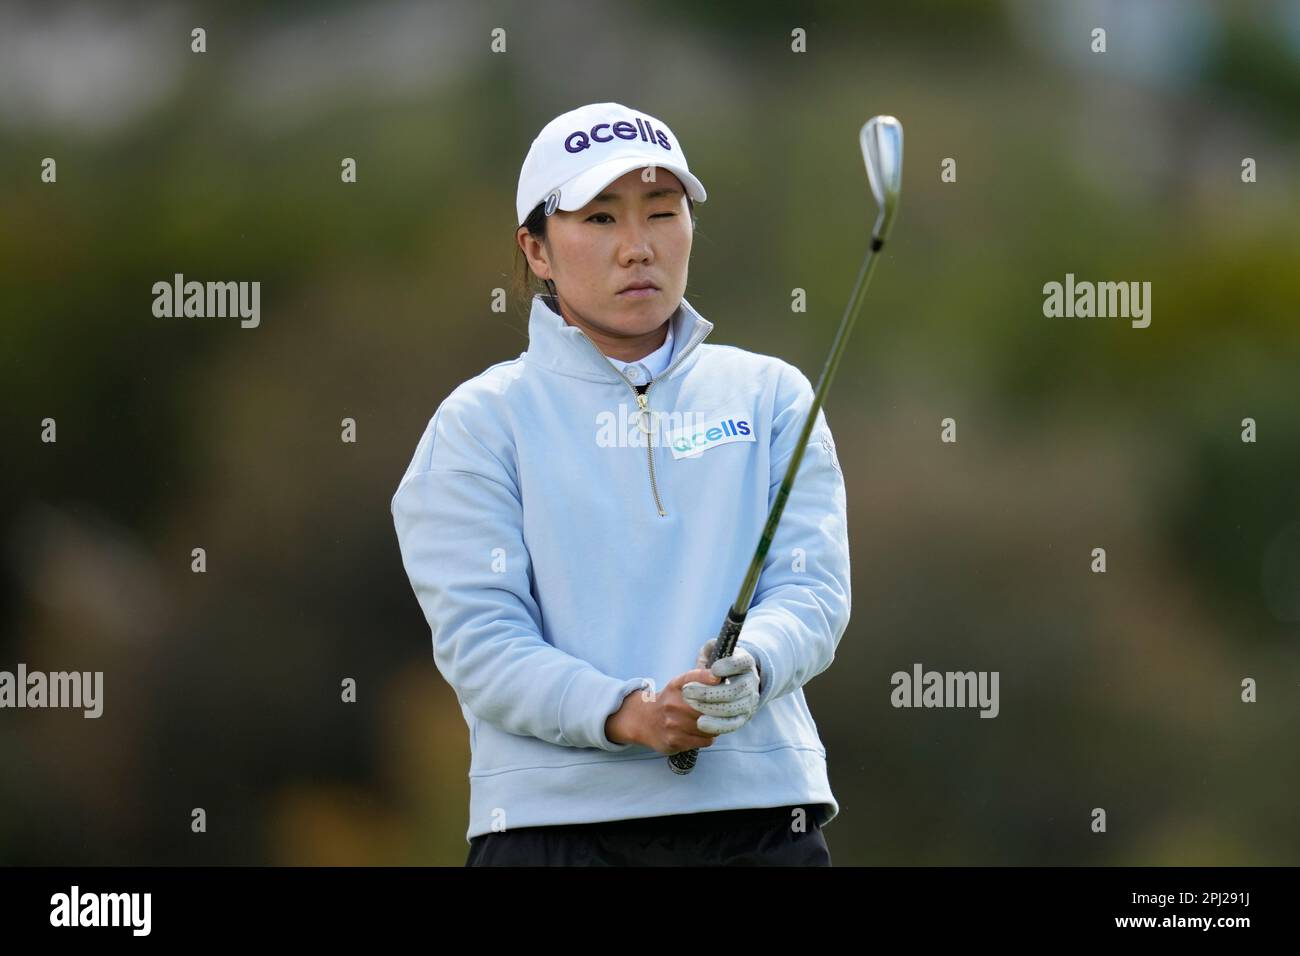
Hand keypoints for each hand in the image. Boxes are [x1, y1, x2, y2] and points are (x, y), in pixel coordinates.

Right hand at [606, 668, 722, 754]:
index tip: (718, 679)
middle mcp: (672, 703)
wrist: (644, 720)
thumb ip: (699, 676)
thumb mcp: (680, 685)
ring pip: (709, 726)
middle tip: (725, 711)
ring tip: (713, 723)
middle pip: (708, 707)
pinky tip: (703, 733)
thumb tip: (718, 668)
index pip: (693, 677)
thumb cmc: (669, 701)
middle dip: (722, 710)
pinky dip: (709, 737)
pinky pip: (704, 740)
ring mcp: (672, 723)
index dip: (708, 677)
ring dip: (717, 726)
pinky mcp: (674, 740)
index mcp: (676, 686)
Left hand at [682, 639, 760, 735]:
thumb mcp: (714, 651)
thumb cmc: (717, 664)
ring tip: (690, 703)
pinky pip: (732, 725)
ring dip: (709, 708)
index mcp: (745, 662)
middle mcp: (751, 682)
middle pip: (735, 690)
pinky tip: (701, 723)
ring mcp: (749, 702)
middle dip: (709, 692)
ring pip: (732, 708)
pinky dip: (716, 725)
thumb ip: (711, 648)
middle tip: (687, 690)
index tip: (713, 669)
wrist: (729, 683)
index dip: (729, 666)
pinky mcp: (743, 718)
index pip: (741, 663)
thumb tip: (710, 650)